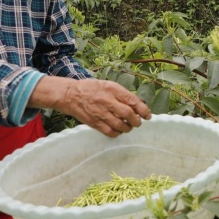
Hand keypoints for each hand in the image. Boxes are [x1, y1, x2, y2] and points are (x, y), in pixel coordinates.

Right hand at [32, 77, 151, 136]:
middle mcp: (107, 101)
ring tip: (128, 127)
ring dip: (128, 128)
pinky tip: (118, 131)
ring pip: (120, 125)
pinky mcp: (93, 122)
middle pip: (128, 114)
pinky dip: (117, 133)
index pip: (132, 101)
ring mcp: (100, 112)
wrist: (70, 95)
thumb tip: (138, 105)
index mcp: (112, 89)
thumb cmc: (92, 89)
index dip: (143, 110)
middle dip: (136, 121)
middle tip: (138, 123)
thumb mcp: (108, 85)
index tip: (147, 115)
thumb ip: (122, 94)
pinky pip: (109, 131)